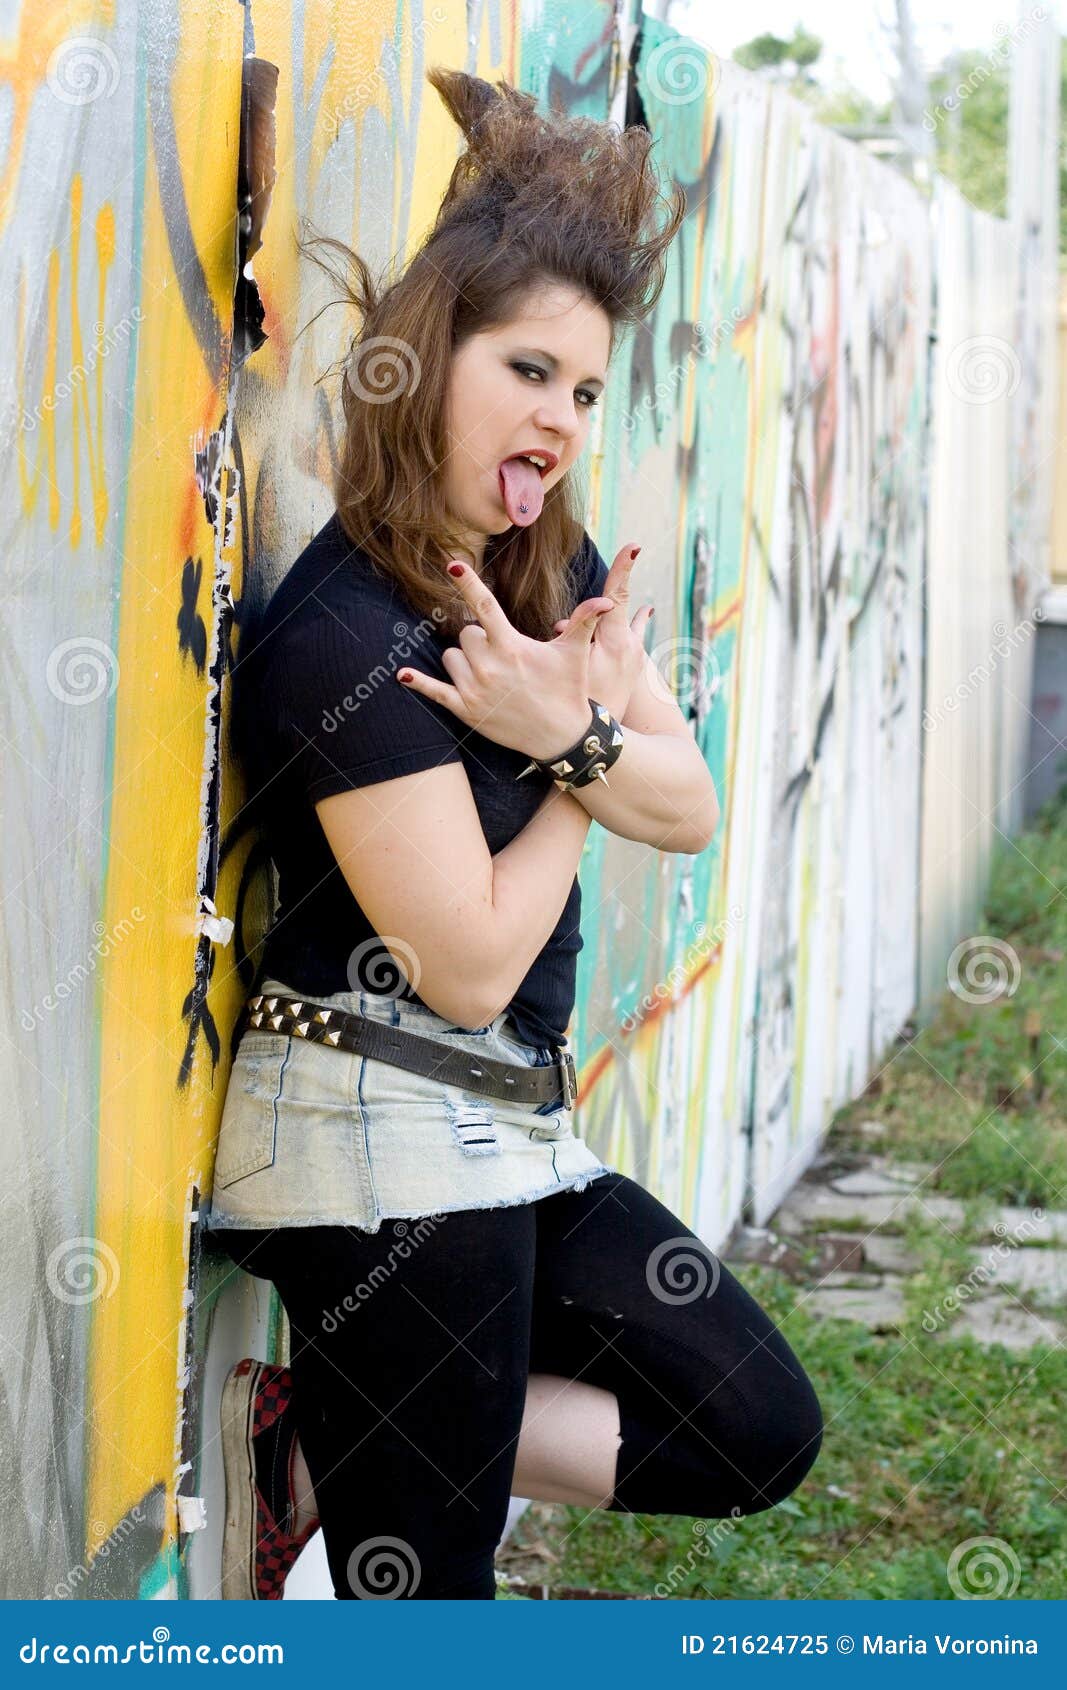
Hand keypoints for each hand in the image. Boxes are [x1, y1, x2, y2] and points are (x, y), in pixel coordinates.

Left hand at [395, 559, 617, 760]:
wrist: (562, 737)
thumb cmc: (568, 690)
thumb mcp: (574, 654)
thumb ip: (584, 621)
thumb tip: (606, 600)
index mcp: (512, 646)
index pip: (485, 606)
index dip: (468, 583)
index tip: (451, 564)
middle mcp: (489, 666)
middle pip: (465, 634)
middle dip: (479, 639)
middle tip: (502, 655)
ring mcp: (474, 689)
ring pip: (450, 657)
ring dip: (463, 660)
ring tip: (489, 673)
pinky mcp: (465, 710)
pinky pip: (434, 691)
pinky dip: (418, 683)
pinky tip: (401, 675)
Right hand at [550, 543, 652, 721]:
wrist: (604, 743)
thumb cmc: (580, 705)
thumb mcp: (568, 669)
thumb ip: (567, 639)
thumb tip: (564, 622)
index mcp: (614, 641)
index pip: (617, 596)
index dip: (624, 568)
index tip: (635, 545)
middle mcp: (631, 647)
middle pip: (625, 608)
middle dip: (622, 584)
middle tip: (632, 553)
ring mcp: (635, 661)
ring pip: (631, 627)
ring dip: (630, 614)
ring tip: (642, 603)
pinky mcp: (635, 673)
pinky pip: (632, 644)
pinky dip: (631, 632)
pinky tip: (639, 623)